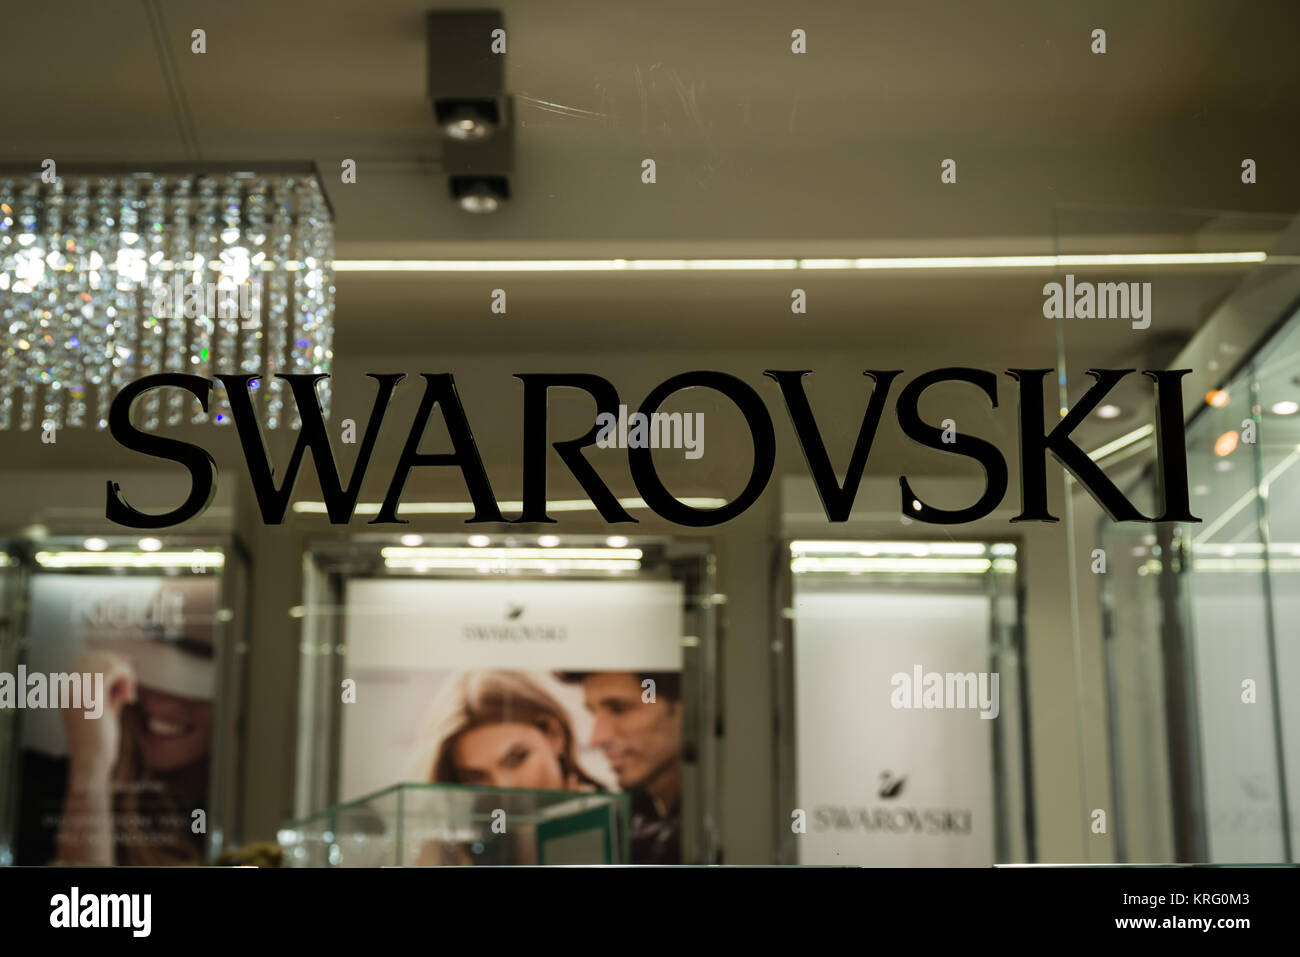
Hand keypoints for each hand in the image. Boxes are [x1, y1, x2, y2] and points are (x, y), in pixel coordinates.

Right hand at [62, 650, 135, 779]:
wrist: (92, 762)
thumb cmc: (100, 739)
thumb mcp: (104, 705)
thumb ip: (110, 685)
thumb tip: (125, 660)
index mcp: (67, 690)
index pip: (88, 659)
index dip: (111, 664)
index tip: (123, 685)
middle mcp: (67, 687)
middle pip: (97, 656)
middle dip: (119, 667)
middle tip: (127, 692)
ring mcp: (76, 690)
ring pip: (108, 660)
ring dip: (126, 674)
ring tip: (127, 696)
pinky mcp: (89, 695)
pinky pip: (114, 668)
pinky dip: (128, 678)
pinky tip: (129, 699)